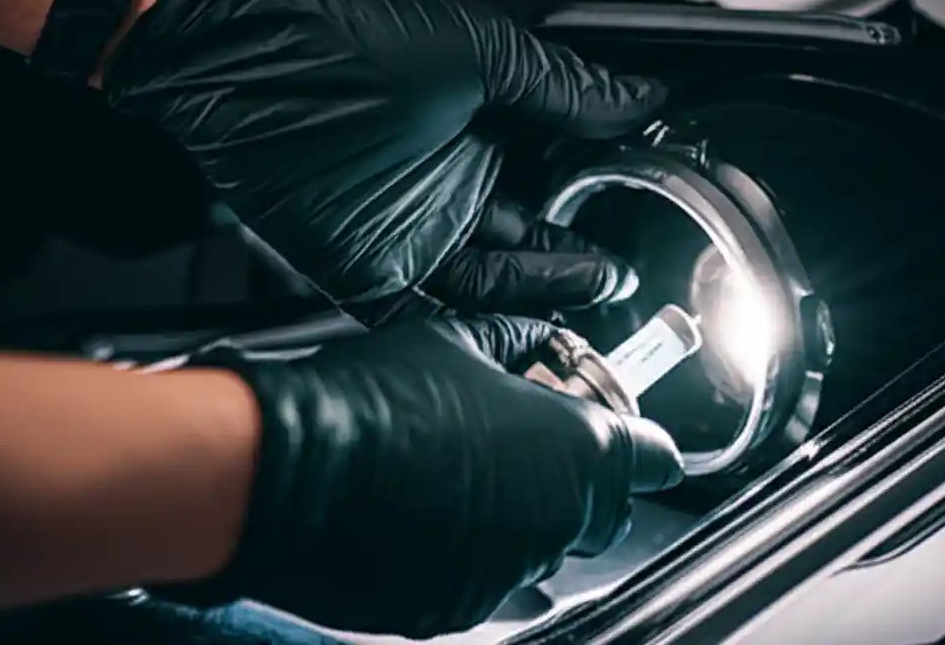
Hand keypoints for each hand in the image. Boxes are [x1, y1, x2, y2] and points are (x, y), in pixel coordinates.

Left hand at [102, 0, 663, 323]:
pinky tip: (504, 339)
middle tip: (619, 277)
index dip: (595, 204)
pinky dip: (459, 335)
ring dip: (533, 298)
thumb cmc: (359, 41)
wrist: (254, 60)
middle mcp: (448, 187)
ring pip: (483, 288)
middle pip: (525, 245)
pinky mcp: (362, 269)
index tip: (639, 219)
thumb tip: (640, 100)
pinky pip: (418, 316)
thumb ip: (565, 91)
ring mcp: (406, 231)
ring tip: (582, 299)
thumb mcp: (484, 58)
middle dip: (573, 265)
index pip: (553, 183)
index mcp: (480, 135)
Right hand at [164, 315, 683, 637]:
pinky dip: (474, 550)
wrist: (290, 471)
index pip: (654, 456)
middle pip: (603, 512)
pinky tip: (427, 512)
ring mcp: (509, 571)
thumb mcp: (458, 341)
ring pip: (543, 548)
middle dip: (582, 484)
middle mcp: (556, 519)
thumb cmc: (373, 400)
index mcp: (575, 448)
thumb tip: (538, 338)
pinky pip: (489, 579)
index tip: (642, 442)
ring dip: (524, 515)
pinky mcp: (459, 607)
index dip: (650, 447)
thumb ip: (518, 341)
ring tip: (461, 474)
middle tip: (534, 447)